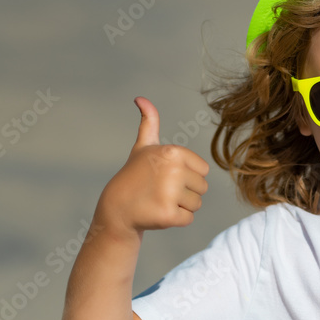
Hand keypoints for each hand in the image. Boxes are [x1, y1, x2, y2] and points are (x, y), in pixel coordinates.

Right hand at [97, 97, 209, 236]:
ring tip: (159, 200)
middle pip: (202, 187)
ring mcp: (170, 194)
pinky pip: (188, 219)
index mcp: (173, 152)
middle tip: (161, 191)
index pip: (203, 170)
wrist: (116, 208)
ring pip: (197, 204)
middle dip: (185, 192)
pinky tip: (158, 213)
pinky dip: (175, 220)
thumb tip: (141, 98)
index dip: (187, 176)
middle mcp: (173, 171)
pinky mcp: (168, 215)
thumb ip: (149, 122)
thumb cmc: (135, 175)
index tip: (165, 176)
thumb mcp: (143, 147)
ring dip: (181, 206)